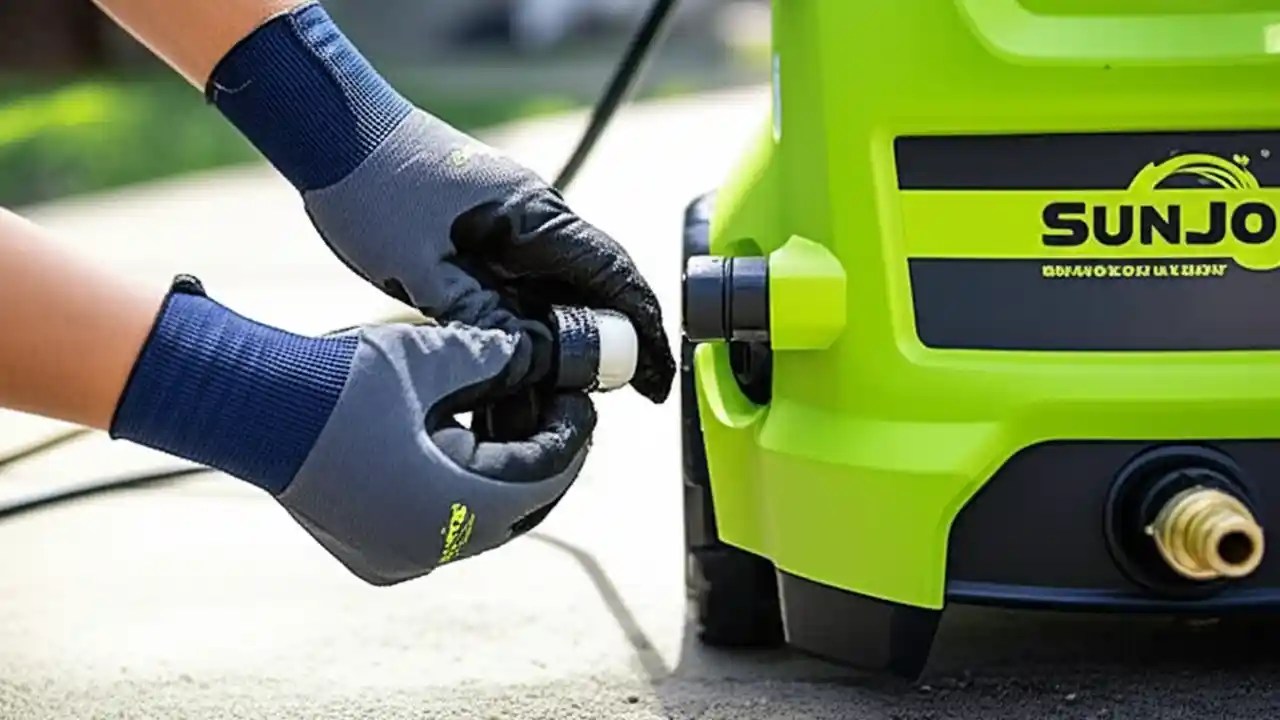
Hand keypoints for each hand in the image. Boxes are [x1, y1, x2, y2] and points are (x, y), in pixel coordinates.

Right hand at [111, 276, 595, 584]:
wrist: (246, 404)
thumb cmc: (338, 380)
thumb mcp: (432, 359)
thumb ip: (497, 360)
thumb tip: (538, 354)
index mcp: (454, 510)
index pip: (543, 480)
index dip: (571, 438)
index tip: (582, 402)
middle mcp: (428, 549)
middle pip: (515, 509)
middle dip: (540, 459)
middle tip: (557, 411)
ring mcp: (395, 556)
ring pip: (475, 521)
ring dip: (498, 473)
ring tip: (510, 417)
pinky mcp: (370, 551)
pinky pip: (435, 526)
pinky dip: (458, 489)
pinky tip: (464, 440)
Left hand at [205, 2, 674, 403]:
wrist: (333, 133)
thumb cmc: (373, 191)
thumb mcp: (423, 269)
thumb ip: (482, 316)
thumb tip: (535, 360)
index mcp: (533, 216)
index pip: (612, 275)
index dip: (642, 329)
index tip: (654, 378)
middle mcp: (534, 216)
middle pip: (593, 287)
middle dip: (608, 345)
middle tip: (606, 400)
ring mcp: (510, 223)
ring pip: (557, 291)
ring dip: (564, 340)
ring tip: (558, 396)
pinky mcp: (485, 232)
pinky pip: (523, 284)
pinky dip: (530, 323)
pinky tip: (522, 362)